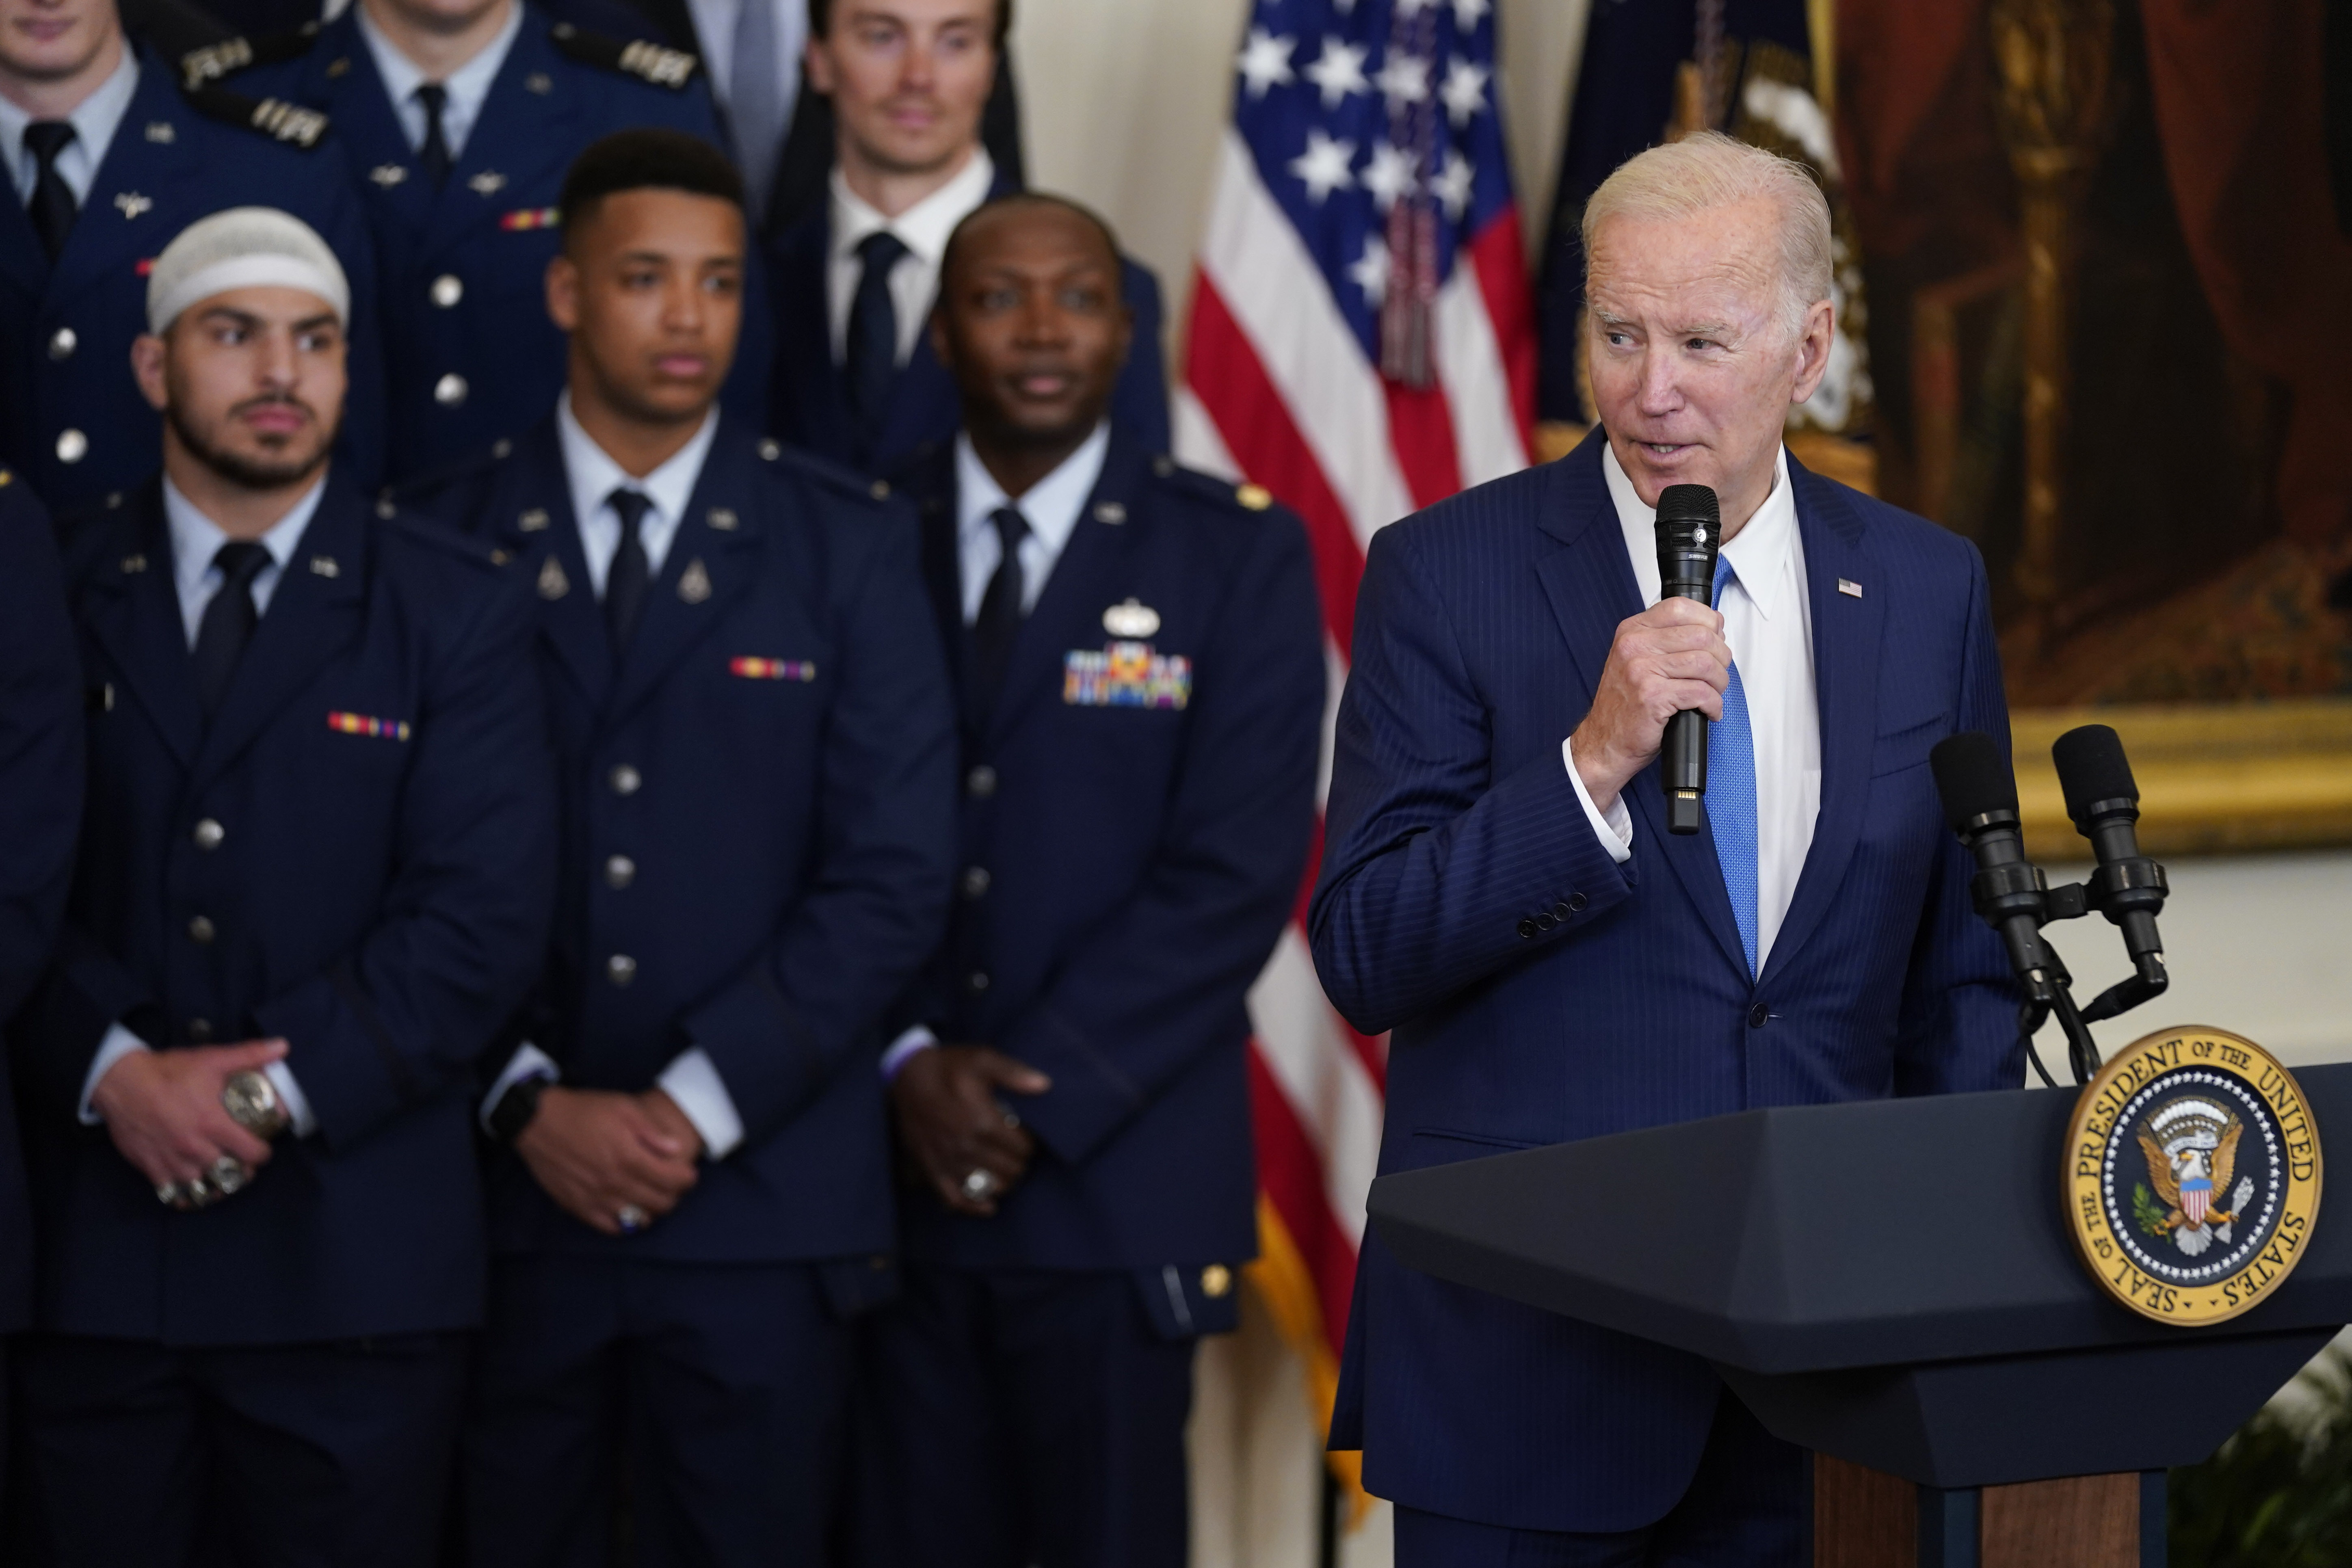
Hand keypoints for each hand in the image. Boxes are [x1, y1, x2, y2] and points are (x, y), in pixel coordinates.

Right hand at [92, 1039, 286, 1196]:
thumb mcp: (212, 1058)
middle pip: (233, 1174)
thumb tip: (282, 1047)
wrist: (120, 1083)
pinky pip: (176, 1194)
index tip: (263, 1145)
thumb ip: (249, 1055)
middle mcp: (196, 1149)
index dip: (264, 1152)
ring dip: (218, 1182)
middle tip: (244, 1159)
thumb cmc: (168, 1072)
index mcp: (214, 1124)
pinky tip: (197, 1185)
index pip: (253, 1153)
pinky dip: (190, 1194)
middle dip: (244, 1169)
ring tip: (223, 1172)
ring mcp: (173, 1162)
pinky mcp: (151, 1169)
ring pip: (206, 1188)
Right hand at [514, 1086, 699, 1235]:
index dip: (688, 1179)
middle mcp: (615, 1183)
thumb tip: (676, 1149)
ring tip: (652, 1195)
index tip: (689, 1174)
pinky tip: (628, 1208)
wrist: (538, 1122)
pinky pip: (611, 1227)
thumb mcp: (623, 1108)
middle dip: (674, 1194)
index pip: (673, 1181)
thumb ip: (652, 1131)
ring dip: (652, 1209)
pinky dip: (626, 1222)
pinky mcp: (578, 1207)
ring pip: (639, 1219)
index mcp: (629, 1157)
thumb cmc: (583, 1111)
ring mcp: (596, 1198)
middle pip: (661, 1203)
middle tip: (672, 1184)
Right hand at [889, 1046, 1049, 1216]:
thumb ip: (1014, 1073)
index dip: (1030, 1144)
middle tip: (1017, 1153)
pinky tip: (990, 1206)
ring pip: (989, 1187)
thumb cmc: (948, 1067)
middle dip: (1019, 1163)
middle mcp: (966, 1146)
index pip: (1022, 1148)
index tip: (1026, 1137)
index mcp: (982, 1121)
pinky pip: (955, 1199)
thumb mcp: (982, 1059)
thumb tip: (1044, 1085)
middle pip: (1010, 1170)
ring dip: (1003, 1182)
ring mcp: (947, 1161)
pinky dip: (974, 1207)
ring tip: (1007, 1170)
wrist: (907, 1077)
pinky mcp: (931, 1169)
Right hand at [1569, 597, 1731, 812]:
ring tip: (1713, 693)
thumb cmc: (1626, 705)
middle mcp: (1634, 646)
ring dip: (1719, 682)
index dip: (1708, 621)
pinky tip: (1708, 710)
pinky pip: (1701, 693)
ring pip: (1706, 664)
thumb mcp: (1637, 660)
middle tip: (1716, 673)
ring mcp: (1642, 670)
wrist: (1604, 742)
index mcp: (1632, 631)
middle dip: (1721, 657)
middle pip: (1701, 635)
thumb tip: (1712, 629)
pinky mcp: (1653, 696)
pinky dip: (1713, 705)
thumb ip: (1666, 640)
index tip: (1715, 637)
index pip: (1681, 606)